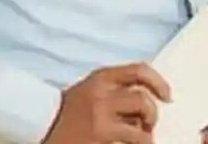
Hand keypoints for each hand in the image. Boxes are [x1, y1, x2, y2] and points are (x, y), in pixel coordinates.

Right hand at [41, 63, 171, 143]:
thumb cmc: (69, 110)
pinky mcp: (100, 141)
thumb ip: (117, 87)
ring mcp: (99, 122)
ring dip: (145, 137)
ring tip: (141, 139)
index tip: (167, 96)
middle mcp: (101, 97)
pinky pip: (129, 143)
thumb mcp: (91, 88)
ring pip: (140, 130)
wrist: (40, 127)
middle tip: (148, 125)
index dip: (159, 83)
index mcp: (100, 78)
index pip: (140, 71)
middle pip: (143, 102)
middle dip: (151, 115)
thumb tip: (151, 96)